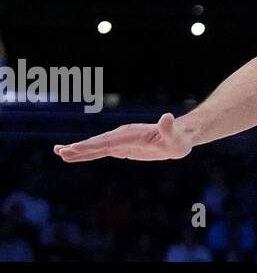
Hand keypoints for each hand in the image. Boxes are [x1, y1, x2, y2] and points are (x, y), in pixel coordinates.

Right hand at [54, 112, 194, 162]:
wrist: (180, 136)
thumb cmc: (180, 139)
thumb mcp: (176, 137)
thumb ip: (169, 128)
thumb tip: (167, 117)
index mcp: (133, 134)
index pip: (109, 141)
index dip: (92, 145)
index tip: (74, 149)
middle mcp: (124, 135)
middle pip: (98, 142)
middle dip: (79, 147)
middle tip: (59, 151)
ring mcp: (122, 140)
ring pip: (97, 146)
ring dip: (79, 149)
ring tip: (59, 152)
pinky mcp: (122, 146)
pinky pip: (101, 150)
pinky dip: (88, 152)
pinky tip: (76, 155)